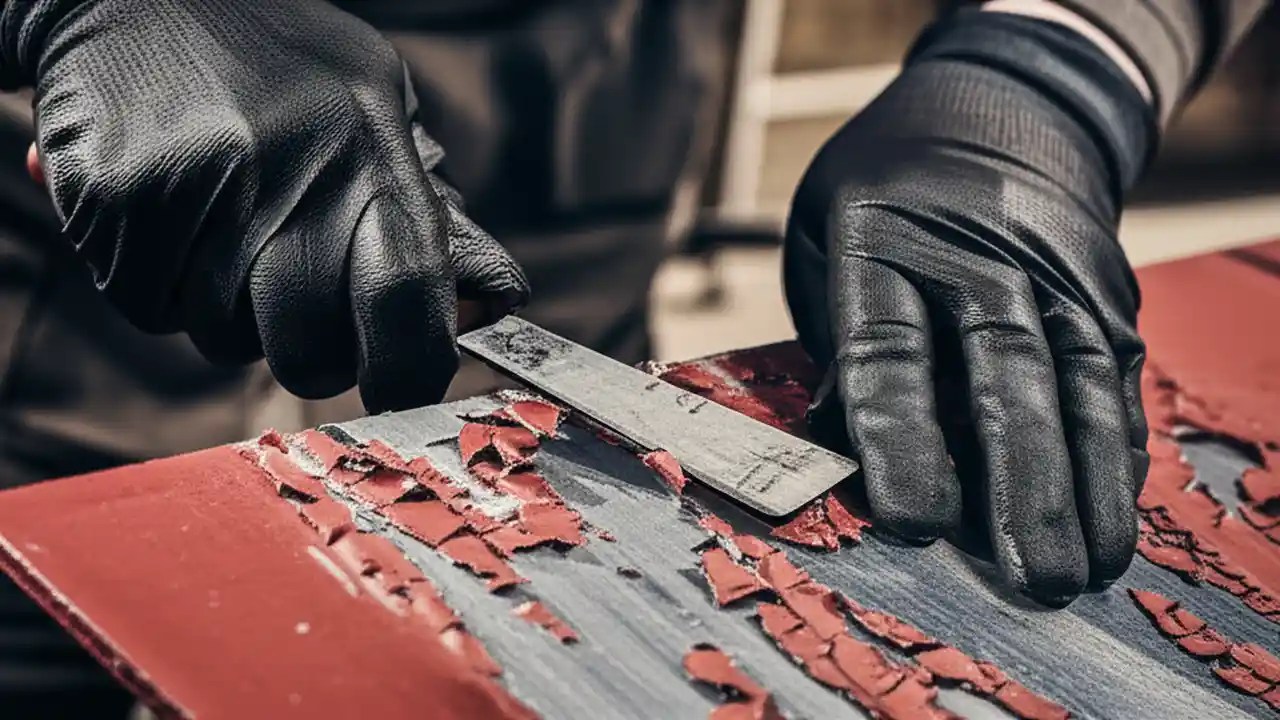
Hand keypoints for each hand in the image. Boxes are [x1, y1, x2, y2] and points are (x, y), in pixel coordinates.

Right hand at [2, 0, 527, 412]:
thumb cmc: (277, 67)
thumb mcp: (375, 106)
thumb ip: (430, 211)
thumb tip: (495, 301)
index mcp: (370, 148)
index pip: (407, 294)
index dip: (411, 368)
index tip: (404, 391)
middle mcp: (291, 169)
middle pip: (311, 353)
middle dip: (309, 354)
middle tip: (295, 297)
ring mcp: (200, 187)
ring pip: (224, 341)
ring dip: (228, 309)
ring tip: (224, 219)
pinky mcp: (120, 202)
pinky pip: (150, 311)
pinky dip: (160, 285)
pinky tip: (172, 213)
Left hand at [784, 12, 1152, 604]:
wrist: (995, 110)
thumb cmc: (882, 200)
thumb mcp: (824, 249)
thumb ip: (837, 348)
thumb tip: (853, 461)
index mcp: (879, 236)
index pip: (889, 348)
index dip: (902, 438)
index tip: (914, 521)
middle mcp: (976, 248)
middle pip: (1003, 369)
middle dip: (1020, 479)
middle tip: (1030, 575)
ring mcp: (1053, 264)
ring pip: (1078, 378)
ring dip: (1086, 481)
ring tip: (1086, 566)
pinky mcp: (1103, 285)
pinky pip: (1114, 372)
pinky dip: (1115, 446)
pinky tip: (1112, 507)